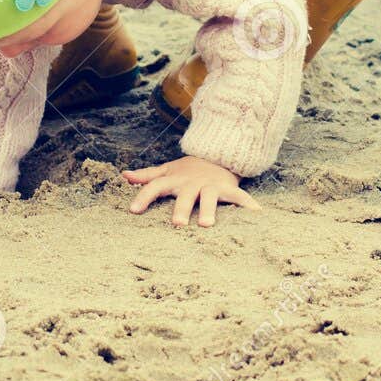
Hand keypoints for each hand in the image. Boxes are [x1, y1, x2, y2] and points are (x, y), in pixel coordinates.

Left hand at [123, 155, 260, 226]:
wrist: (217, 155)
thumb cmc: (187, 170)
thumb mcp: (166, 171)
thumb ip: (147, 176)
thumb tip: (124, 175)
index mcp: (174, 180)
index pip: (155, 186)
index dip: (143, 197)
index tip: (133, 211)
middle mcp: (191, 183)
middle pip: (184, 196)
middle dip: (181, 209)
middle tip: (177, 224)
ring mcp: (210, 185)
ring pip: (209, 198)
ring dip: (209, 210)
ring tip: (207, 225)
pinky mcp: (228, 188)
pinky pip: (239, 196)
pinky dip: (247, 204)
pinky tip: (256, 215)